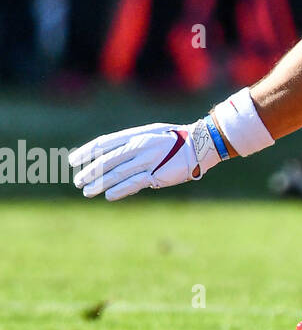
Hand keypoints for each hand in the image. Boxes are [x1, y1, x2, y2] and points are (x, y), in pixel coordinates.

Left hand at [70, 120, 219, 200]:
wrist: (200, 144)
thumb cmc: (174, 141)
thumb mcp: (151, 137)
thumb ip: (132, 147)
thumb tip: (112, 161)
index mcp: (136, 134)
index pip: (104, 143)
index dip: (87, 151)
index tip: (73, 160)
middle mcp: (140, 145)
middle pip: (107, 160)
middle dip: (90, 171)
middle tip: (78, 181)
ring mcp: (148, 159)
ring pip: (117, 173)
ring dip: (100, 184)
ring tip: (87, 192)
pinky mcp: (157, 173)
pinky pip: (133, 183)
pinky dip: (119, 190)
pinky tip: (109, 196)